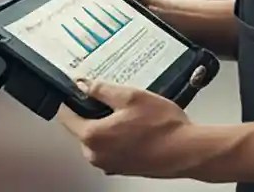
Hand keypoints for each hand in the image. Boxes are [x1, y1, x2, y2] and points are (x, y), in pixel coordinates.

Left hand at [57, 78, 195, 177]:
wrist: (188, 152)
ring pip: (98, 138)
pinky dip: (118, 136)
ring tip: (129, 111)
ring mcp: (110, 165)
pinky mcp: (123, 169)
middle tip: (111, 98)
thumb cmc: (163, 128)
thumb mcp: (130, 96)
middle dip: (92, 111)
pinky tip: (136, 126)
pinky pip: (112, 148)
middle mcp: (97, 155)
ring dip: (107, 124)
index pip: (65, 116)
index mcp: (92, 137)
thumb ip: (101, 89)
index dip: (70, 99)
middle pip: (81, 127)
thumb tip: (83, 84)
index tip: (76, 89)